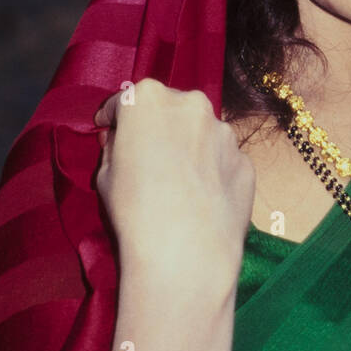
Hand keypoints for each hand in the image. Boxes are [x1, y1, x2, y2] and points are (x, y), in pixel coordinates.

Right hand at [94, 79, 255, 290]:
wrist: (186, 251)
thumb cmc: (135, 209)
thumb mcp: (105, 174)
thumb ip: (114, 148)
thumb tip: (120, 141)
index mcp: (149, 99)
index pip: (125, 100)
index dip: (114, 117)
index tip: (110, 129)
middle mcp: (192, 105)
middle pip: (169, 110)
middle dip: (158, 128)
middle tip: (147, 158)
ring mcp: (225, 132)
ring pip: (201, 134)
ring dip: (189, 149)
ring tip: (178, 185)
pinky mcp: (245, 161)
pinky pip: (222, 161)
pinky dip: (212, 173)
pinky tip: (201, 200)